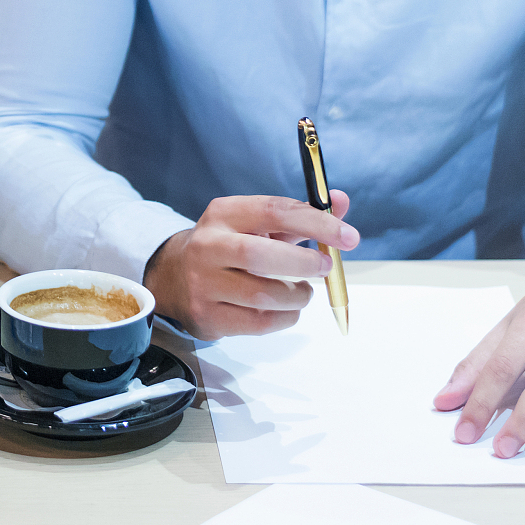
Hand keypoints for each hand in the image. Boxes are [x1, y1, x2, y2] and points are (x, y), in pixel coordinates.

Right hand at [144, 191, 356, 339]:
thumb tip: (340, 201)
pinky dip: (284, 317)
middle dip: (303, 263)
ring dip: (296, 296)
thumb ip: (300, 214)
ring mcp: (203, 283)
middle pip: (259, 255)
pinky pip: (258, 323)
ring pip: (262, 295)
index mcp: (223, 214)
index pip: (273, 211)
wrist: (175, 277)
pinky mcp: (207, 316)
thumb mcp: (258, 224)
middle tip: (326, 267)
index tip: (349, 237)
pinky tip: (286, 308)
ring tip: (303, 292)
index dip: (316, 223)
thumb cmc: (229, 247)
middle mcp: (207, 246)